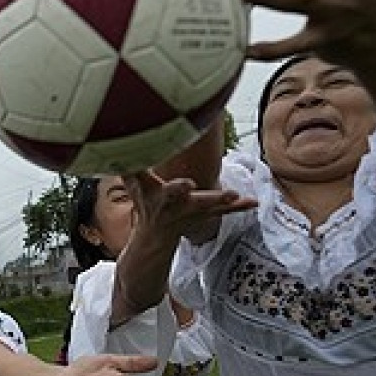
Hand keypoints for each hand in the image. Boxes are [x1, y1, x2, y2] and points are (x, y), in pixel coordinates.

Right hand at [125, 170, 256, 240]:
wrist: (155, 235)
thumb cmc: (145, 202)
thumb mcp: (134, 185)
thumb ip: (129, 165)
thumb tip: (120, 141)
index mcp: (162, 200)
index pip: (169, 193)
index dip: (177, 189)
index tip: (187, 184)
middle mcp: (180, 208)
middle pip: (197, 202)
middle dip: (212, 198)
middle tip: (229, 193)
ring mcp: (196, 213)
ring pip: (214, 207)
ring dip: (229, 202)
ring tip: (242, 197)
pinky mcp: (207, 214)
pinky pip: (225, 211)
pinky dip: (239, 207)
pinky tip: (254, 202)